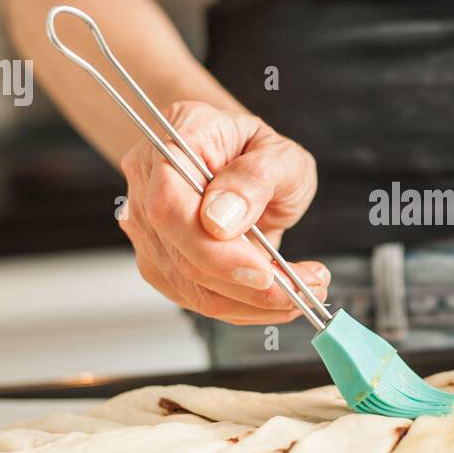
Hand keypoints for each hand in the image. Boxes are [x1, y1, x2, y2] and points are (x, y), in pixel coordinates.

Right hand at [119, 101, 327, 323]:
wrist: (236, 157)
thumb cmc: (255, 149)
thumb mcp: (278, 152)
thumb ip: (255, 178)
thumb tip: (222, 221)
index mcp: (171, 146)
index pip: (169, 206)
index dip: (211, 247)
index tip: (264, 272)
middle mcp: (147, 189)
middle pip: (179, 256)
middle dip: (247, 285)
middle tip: (306, 288)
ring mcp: (148, 230)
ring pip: (191, 287)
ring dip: (253, 302)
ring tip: (305, 291)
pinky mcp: (163, 263)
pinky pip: (200, 297)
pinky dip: (245, 306)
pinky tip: (280, 296)